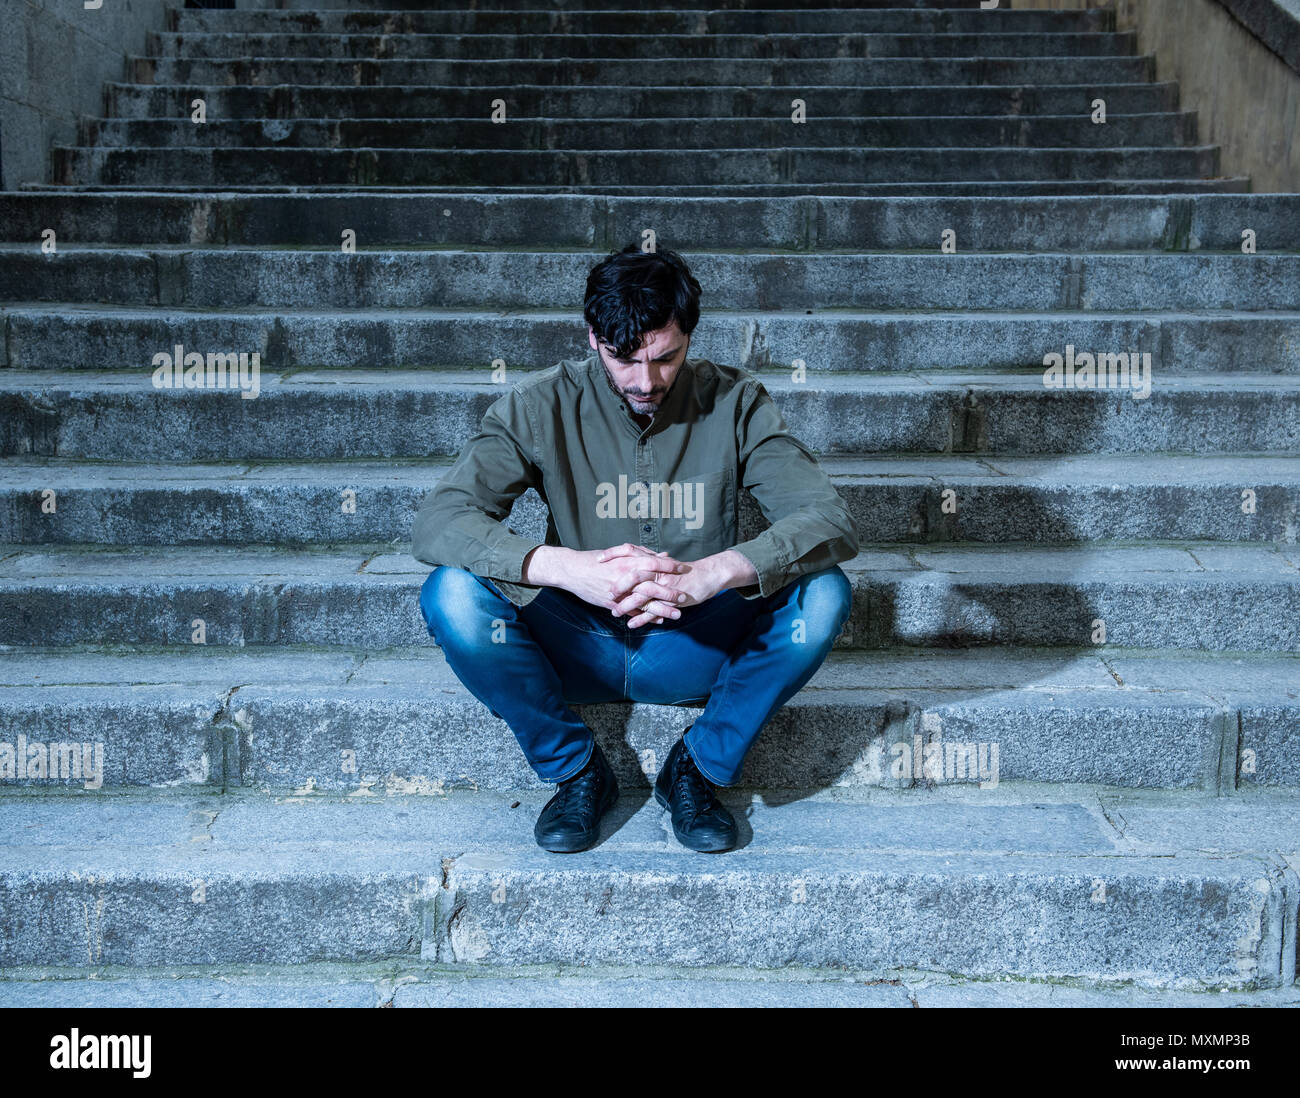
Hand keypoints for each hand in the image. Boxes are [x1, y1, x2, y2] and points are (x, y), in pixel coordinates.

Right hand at [545, 544, 689, 625]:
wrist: (573, 570)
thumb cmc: (596, 560)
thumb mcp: (619, 553)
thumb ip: (642, 554)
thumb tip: (663, 555)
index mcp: (627, 562)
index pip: (654, 563)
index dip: (670, 567)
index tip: (684, 569)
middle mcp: (625, 577)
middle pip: (652, 586)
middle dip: (670, 592)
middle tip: (685, 596)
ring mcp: (618, 592)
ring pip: (644, 603)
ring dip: (662, 609)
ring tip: (677, 614)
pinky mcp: (612, 603)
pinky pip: (632, 612)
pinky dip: (645, 617)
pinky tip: (658, 621)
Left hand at [599, 544, 727, 627]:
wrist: (707, 575)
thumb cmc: (683, 570)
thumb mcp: (663, 562)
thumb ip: (647, 561)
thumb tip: (629, 559)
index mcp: (653, 560)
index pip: (629, 551)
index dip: (613, 554)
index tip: (599, 559)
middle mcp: (658, 571)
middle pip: (633, 575)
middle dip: (617, 585)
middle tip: (605, 593)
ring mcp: (664, 586)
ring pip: (642, 595)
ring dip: (626, 605)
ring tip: (614, 613)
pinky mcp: (671, 600)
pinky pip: (654, 610)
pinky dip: (642, 619)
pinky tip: (631, 625)